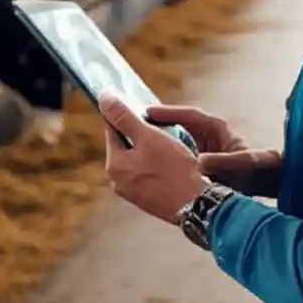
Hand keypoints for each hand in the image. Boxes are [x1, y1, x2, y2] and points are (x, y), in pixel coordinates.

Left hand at [100, 91, 208, 224]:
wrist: (199, 205)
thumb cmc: (175, 169)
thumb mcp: (148, 136)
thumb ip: (123, 116)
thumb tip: (103, 97)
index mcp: (114, 165)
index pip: (112, 128)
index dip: (125, 113)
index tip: (139, 104)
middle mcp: (118, 182)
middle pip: (125, 145)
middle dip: (140, 132)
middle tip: (161, 125)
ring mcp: (133, 193)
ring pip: (138, 159)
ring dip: (150, 147)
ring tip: (171, 143)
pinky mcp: (148, 199)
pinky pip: (148, 173)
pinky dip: (157, 163)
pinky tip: (173, 161)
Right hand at [144, 105, 281, 197]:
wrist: (267, 181)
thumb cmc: (258, 169)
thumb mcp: (243, 165)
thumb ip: (224, 161)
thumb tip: (202, 162)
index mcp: (217, 127)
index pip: (190, 115)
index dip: (169, 112)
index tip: (148, 112)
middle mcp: (208, 133)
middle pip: (177, 123)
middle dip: (157, 123)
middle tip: (133, 123)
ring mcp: (202, 145)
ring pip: (175, 137)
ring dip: (158, 138)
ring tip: (136, 140)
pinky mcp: (198, 158)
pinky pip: (177, 152)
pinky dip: (164, 153)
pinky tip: (150, 161)